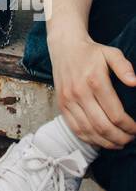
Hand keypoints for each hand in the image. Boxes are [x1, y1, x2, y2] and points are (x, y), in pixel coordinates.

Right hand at [49, 33, 135, 148]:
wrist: (65, 47)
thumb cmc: (91, 52)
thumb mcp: (111, 53)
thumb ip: (124, 66)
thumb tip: (134, 82)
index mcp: (95, 81)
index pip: (115, 114)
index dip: (129, 127)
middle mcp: (79, 93)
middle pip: (103, 126)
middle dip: (120, 138)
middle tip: (130, 139)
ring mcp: (68, 100)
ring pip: (89, 131)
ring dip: (106, 142)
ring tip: (119, 143)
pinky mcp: (61, 105)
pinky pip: (75, 128)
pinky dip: (89, 139)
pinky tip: (101, 141)